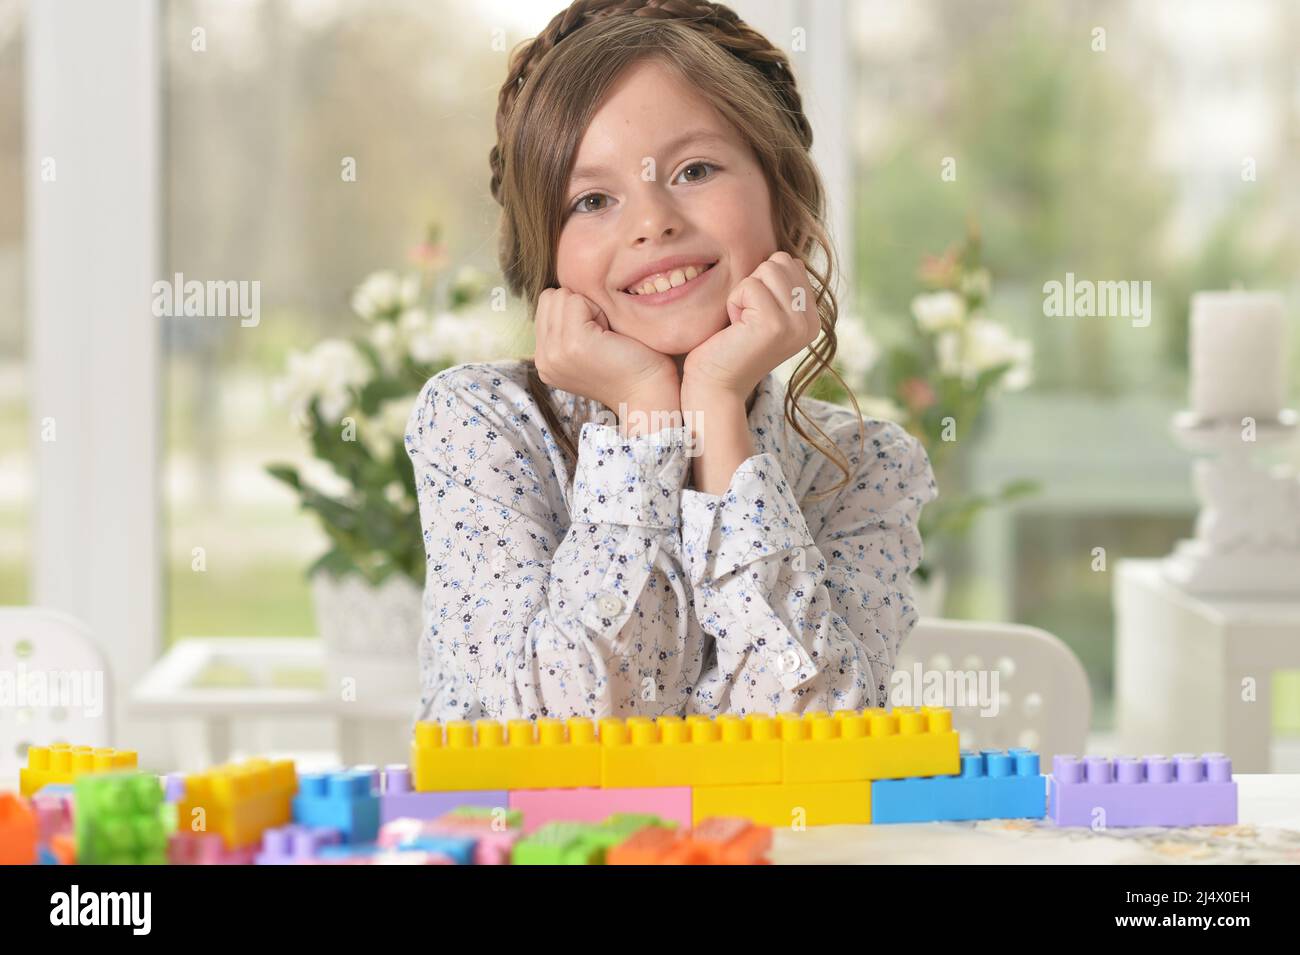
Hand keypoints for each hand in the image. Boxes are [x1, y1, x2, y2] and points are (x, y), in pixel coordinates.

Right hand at [533, 286, 677, 413]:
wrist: (649, 393)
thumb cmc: (630, 365)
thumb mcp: (585, 347)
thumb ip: (566, 327)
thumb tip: (562, 293)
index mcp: (543, 360)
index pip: (545, 306)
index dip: (575, 311)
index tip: (597, 337)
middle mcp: (542, 359)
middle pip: (549, 297)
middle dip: (579, 307)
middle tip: (602, 336)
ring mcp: (554, 353)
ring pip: (561, 296)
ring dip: (589, 308)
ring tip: (606, 337)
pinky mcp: (573, 344)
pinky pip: (576, 300)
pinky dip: (598, 311)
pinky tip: (610, 337)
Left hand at [681, 251, 820, 402]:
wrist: (715, 385)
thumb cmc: (729, 345)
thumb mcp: (762, 312)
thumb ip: (779, 287)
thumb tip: (784, 257)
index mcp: (811, 317)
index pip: (790, 263)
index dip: (761, 281)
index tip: (754, 315)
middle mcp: (811, 321)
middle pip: (780, 261)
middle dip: (753, 283)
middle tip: (746, 318)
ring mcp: (796, 324)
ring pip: (767, 269)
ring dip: (744, 292)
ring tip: (741, 323)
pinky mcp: (775, 325)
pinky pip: (749, 286)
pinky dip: (734, 303)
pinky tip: (735, 329)